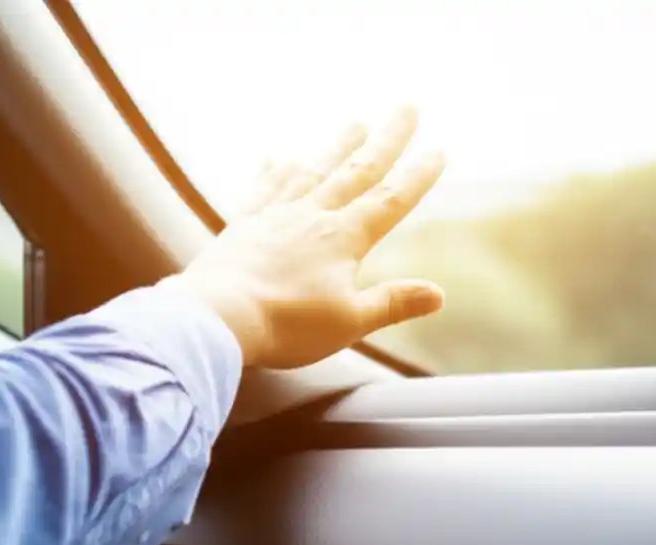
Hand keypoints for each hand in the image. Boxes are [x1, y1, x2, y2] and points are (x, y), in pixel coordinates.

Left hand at [162, 107, 444, 368]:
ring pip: (313, 171)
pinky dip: (273, 171)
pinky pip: (263, 189)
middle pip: (357, 171)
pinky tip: (279, 157)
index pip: (390, 200)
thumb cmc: (285, 326)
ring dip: (337, 147)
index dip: (417, 176)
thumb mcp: (348, 322)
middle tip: (407, 108)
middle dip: (387, 140)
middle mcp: (312, 216)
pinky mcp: (243, 226)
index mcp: (343, 238)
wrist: (217, 317)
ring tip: (355, 123)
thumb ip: (392, 302)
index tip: (438, 150)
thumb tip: (438, 294)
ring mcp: (275, 216)